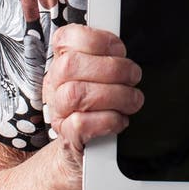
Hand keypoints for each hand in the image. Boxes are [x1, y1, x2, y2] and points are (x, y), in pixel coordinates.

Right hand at [42, 24, 142, 178]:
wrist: (88, 152)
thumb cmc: (100, 106)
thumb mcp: (102, 75)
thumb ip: (108, 56)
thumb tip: (125, 43)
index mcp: (62, 62)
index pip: (65, 38)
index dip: (96, 39)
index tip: (118, 49)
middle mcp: (55, 85)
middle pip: (71, 65)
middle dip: (113, 68)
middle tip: (133, 77)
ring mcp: (58, 112)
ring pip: (77, 94)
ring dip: (116, 95)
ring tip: (132, 100)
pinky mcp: (68, 137)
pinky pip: (80, 123)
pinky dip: (108, 120)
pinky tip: (119, 120)